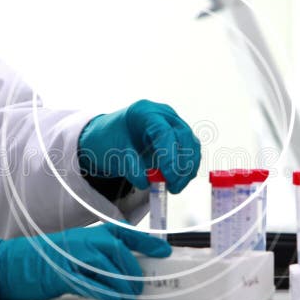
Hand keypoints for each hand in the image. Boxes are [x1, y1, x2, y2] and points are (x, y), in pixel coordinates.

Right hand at [0, 222, 171, 299]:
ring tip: (128, 297)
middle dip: (133, 270)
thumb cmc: (38, 261)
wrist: (7, 265)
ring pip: (109, 267)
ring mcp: (72, 256)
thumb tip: (122, 270)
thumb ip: (95, 257)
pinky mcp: (63, 274)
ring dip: (123, 285)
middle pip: (119, 250)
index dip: (147, 242)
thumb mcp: (71, 251)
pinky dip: (107, 294)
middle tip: (139, 286)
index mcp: (86, 234)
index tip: (164, 250)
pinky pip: (92, 284)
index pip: (123, 233)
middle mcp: (82, 241)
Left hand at [78, 99, 200, 192]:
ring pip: (191, 145)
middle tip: (173, 186)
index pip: (164, 132)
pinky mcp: (178, 137)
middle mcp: (163, 115)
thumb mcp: (113, 151)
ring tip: (175, 187)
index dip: (170, 156)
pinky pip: (190, 152)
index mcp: (145, 112)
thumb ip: (130, 166)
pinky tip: (178, 181)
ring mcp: (173, 124)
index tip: (169, 177)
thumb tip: (146, 182)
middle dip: (182, 165)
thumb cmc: (109, 138)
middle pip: (183, 136)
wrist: (108, 135)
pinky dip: (186, 168)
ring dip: (187, 168)